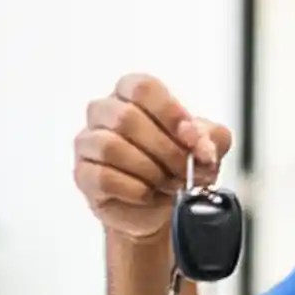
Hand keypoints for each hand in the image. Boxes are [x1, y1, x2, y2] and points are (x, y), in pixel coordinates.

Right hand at [74, 73, 232, 240]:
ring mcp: (89, 142)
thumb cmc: (177, 165)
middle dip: (165, 150)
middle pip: (127, 117)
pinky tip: (148, 194)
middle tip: (185, 171)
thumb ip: (211, 139)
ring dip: (149, 170)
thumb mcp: (205, 147)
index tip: (192, 138)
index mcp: (132, 93)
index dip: (170, 112)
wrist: (160, 207)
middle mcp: (105, 111)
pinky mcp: (83, 174)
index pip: (143, 87)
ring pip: (111, 147)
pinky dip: (134, 189)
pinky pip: (103, 177)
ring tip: (169, 184)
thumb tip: (202, 146)